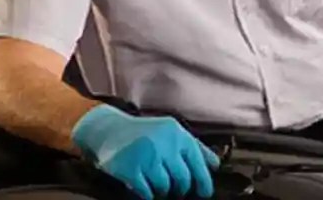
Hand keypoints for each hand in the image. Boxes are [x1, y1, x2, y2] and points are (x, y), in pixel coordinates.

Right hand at [71, 104, 220, 198]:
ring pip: (165, 187)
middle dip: (180, 189)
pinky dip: (148, 194)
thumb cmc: (143, 133)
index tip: (203, 192)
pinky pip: (147, 192)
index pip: (198, 163)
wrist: (107, 129)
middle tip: (175, 190)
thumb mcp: (170, 132)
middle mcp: (164, 143)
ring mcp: (146, 156)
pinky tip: (144, 188)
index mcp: (177, 134)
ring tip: (157, 185)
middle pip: (183, 179)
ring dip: (163, 191)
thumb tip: (215, 164)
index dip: (203, 182)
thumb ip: (194, 146)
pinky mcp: (130, 169)